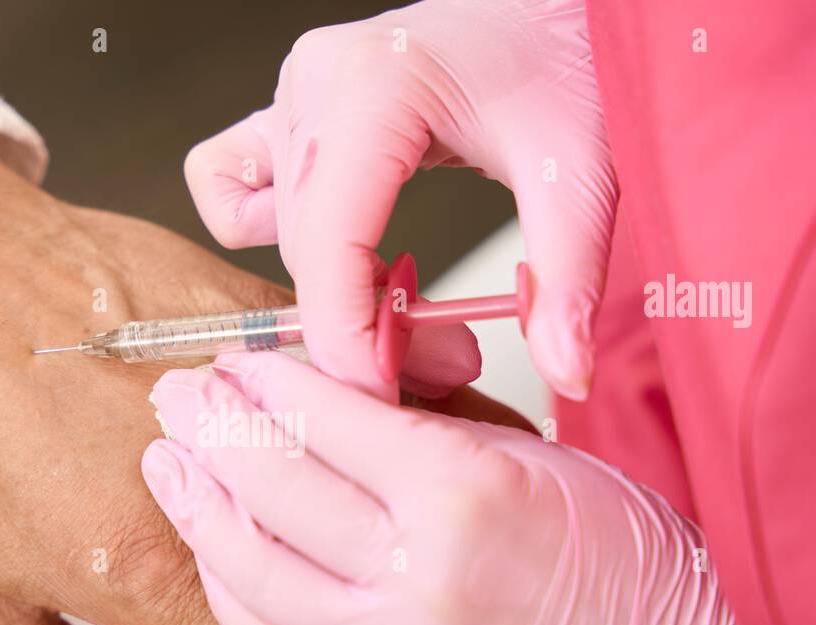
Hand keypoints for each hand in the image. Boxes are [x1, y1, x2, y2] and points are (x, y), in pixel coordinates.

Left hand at [0, 136, 536, 624]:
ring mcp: (238, 388)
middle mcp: (217, 486)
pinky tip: (469, 424)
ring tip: (533, 549)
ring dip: (468, 509)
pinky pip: (358, 366)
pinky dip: (421, 399)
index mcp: (151, 574)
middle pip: (373, 578)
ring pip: (384, 463)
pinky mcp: (243, 310)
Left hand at [143, 351, 815, 624]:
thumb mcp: (519, 445)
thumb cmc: (606, 541)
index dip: (265, 381)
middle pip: (272, 490)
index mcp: (463, 490)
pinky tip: (214, 550)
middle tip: (179, 400)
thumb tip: (314, 377)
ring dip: (198, 510)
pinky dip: (231, 593)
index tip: (236, 360)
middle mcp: (421, 575)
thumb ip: (413, 416)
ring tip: (171, 467)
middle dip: (212, 432)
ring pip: (252, 572)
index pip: (324, 417)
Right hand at [184, 0, 615, 399]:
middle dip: (361, 323)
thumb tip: (566, 373)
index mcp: (377, 86)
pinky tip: (344, 255)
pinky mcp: (296, 108)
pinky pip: (232, 183)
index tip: (385, 397)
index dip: (345, 337)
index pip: (327, 244)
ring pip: (274, 234)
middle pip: (304, 251)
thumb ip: (567, 280)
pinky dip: (268, 236)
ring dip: (333, 288)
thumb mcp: (583, 176)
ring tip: (408, 305)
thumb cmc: (569, 64)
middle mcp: (318, 84)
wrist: (560, 11)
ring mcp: (297, 93)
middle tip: (445, 359)